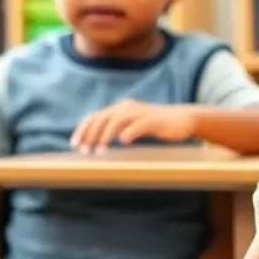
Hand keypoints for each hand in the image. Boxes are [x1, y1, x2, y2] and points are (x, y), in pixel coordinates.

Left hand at [71, 101, 198, 151]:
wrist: (184, 119)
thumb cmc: (156, 125)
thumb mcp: (132, 124)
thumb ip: (116, 129)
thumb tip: (96, 141)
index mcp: (120, 108)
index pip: (95, 116)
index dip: (82, 129)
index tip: (74, 145)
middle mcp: (127, 107)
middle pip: (102, 118)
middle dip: (90, 135)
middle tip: (84, 151)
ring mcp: (140, 113)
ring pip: (117, 121)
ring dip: (105, 136)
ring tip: (99, 151)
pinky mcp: (154, 120)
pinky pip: (139, 125)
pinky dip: (129, 133)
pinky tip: (122, 142)